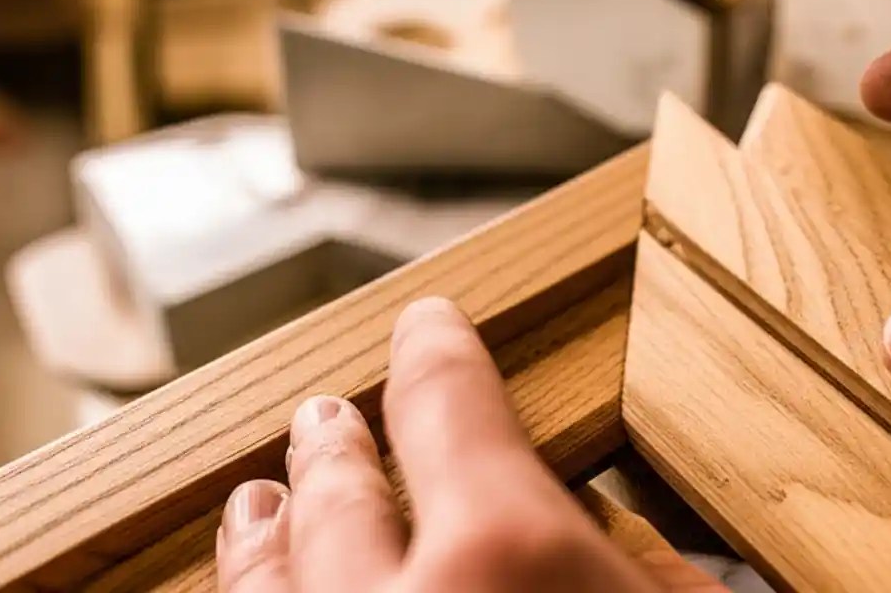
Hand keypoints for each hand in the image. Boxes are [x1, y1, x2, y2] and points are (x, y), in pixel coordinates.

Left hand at [216, 298, 724, 591]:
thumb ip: (635, 556)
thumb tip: (602, 530)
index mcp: (510, 557)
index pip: (451, 405)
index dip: (436, 352)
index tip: (426, 325)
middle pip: (341, 493)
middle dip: (334, 448)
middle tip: (323, 417)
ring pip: (269, 578)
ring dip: (265, 532)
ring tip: (255, 500)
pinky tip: (256, 588)